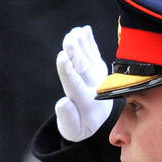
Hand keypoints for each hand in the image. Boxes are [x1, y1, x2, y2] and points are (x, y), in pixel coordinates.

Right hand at [54, 25, 111, 141]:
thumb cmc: (79, 126)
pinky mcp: (98, 69)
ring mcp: (98, 77)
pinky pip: (94, 54)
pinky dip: (89, 42)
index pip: (75, 85)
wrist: (97, 120)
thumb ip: (67, 118)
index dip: (68, 71)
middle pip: (83, 68)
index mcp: (86, 103)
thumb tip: (62, 102)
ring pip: (89, 58)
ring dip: (82, 44)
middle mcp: (94, 87)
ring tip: (74, 32)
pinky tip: (84, 30)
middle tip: (70, 40)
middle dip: (76, 53)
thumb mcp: (72, 130)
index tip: (62, 58)